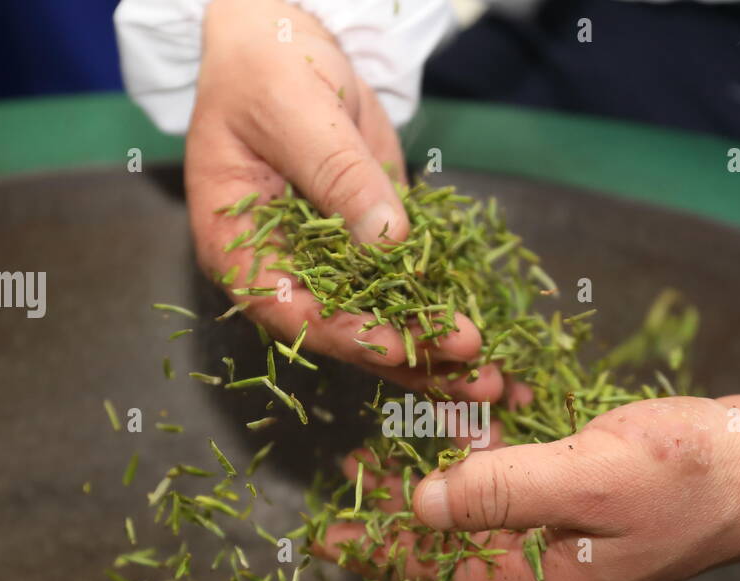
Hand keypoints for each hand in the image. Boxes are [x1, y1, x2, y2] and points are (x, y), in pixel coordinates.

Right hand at [187, 0, 499, 400]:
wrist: (283, 39)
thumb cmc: (265, 68)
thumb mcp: (293, 110)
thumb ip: (336, 176)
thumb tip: (387, 242)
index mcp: (241, 251)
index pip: (295, 313)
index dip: (352, 336)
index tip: (407, 346)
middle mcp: (286, 273)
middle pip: (349, 335)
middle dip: (415, 359)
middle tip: (478, 378)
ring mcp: (332, 267)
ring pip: (385, 325)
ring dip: (440, 357)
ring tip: (498, 382)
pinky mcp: (374, 248)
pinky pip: (412, 292)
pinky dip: (450, 316)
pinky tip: (496, 346)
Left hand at [322, 396, 739, 580]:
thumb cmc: (693, 476)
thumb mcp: (590, 478)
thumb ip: (502, 490)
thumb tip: (422, 506)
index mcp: (546, 575)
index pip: (439, 569)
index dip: (380, 551)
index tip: (324, 535)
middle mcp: (554, 557)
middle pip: (458, 531)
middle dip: (407, 493)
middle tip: (357, 456)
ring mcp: (579, 521)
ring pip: (493, 491)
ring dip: (458, 452)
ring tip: (413, 413)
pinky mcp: (601, 484)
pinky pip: (536, 462)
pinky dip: (511, 430)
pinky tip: (491, 392)